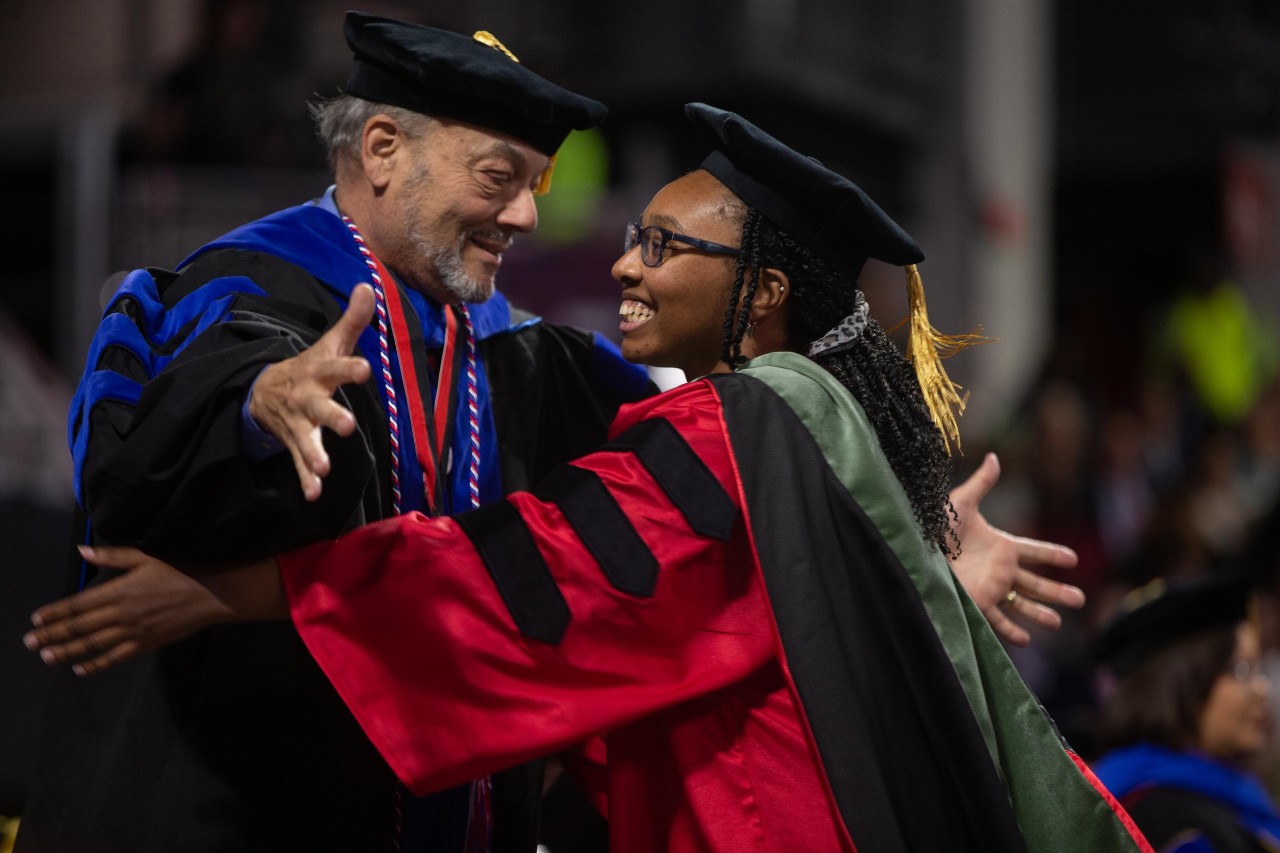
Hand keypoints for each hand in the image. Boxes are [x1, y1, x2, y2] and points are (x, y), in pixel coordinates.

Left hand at [23, 546, 285, 675]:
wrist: (212, 593)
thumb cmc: (181, 569)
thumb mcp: (146, 556)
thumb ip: (112, 556)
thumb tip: (81, 551)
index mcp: (119, 590)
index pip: (79, 604)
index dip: (56, 613)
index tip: (36, 619)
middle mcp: (121, 614)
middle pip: (80, 627)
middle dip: (53, 635)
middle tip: (30, 642)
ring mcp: (133, 632)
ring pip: (93, 644)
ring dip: (67, 651)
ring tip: (47, 656)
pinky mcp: (146, 644)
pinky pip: (116, 657)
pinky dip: (97, 664)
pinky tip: (80, 669)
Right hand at [249, 284, 374, 500]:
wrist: (262, 389)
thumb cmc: (310, 366)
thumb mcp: (329, 343)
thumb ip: (351, 321)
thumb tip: (368, 286)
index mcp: (318, 373)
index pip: (335, 368)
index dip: (349, 368)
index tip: (364, 369)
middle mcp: (306, 399)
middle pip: (318, 408)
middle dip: (331, 416)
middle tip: (347, 426)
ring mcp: (298, 423)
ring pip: (304, 440)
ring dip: (313, 454)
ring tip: (324, 468)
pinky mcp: (293, 443)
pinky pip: (297, 462)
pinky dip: (305, 479)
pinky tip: (313, 494)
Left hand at [949, 453, 1084, 645]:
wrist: (915, 548)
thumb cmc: (935, 524)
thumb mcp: (961, 502)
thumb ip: (981, 483)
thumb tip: (994, 457)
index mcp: (1002, 546)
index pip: (1034, 552)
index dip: (1053, 555)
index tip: (1073, 559)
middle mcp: (1000, 569)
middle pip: (1035, 583)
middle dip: (1057, 592)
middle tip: (1080, 599)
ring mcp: (990, 587)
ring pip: (1021, 603)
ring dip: (1040, 613)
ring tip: (1057, 623)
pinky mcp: (976, 602)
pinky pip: (997, 620)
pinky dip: (1011, 630)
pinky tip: (1025, 639)